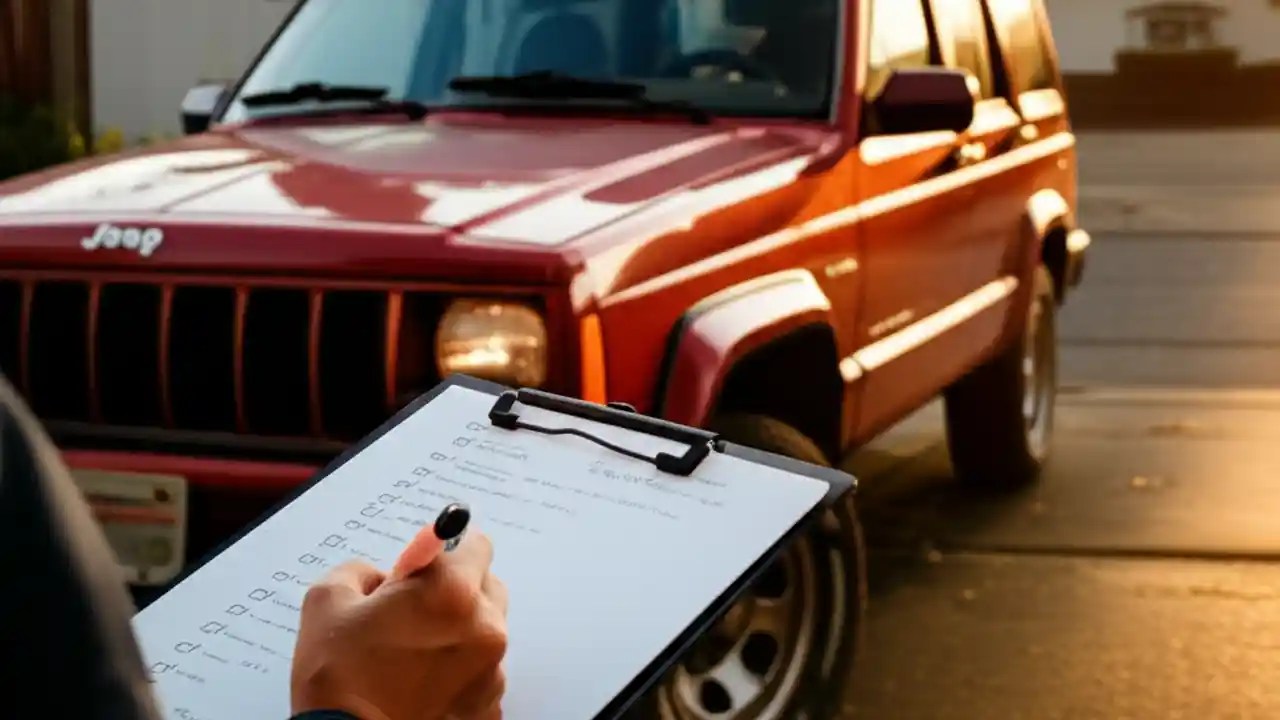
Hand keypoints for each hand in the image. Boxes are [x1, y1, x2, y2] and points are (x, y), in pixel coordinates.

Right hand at [291, 531, 508, 719]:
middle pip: (487, 585)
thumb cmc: (336, 673)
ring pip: (487, 628)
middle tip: (414, 610)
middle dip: (456, 589)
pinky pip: (484, 668)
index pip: (476, 545)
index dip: (446, 552)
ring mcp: (492, 668)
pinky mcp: (488, 701)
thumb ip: (366, 570)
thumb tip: (387, 577)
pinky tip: (426, 677)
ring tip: (416, 649)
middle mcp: (485, 626)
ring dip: (461, 628)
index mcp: (452, 592)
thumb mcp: (329, 597)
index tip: (423, 568)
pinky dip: (461, 667)